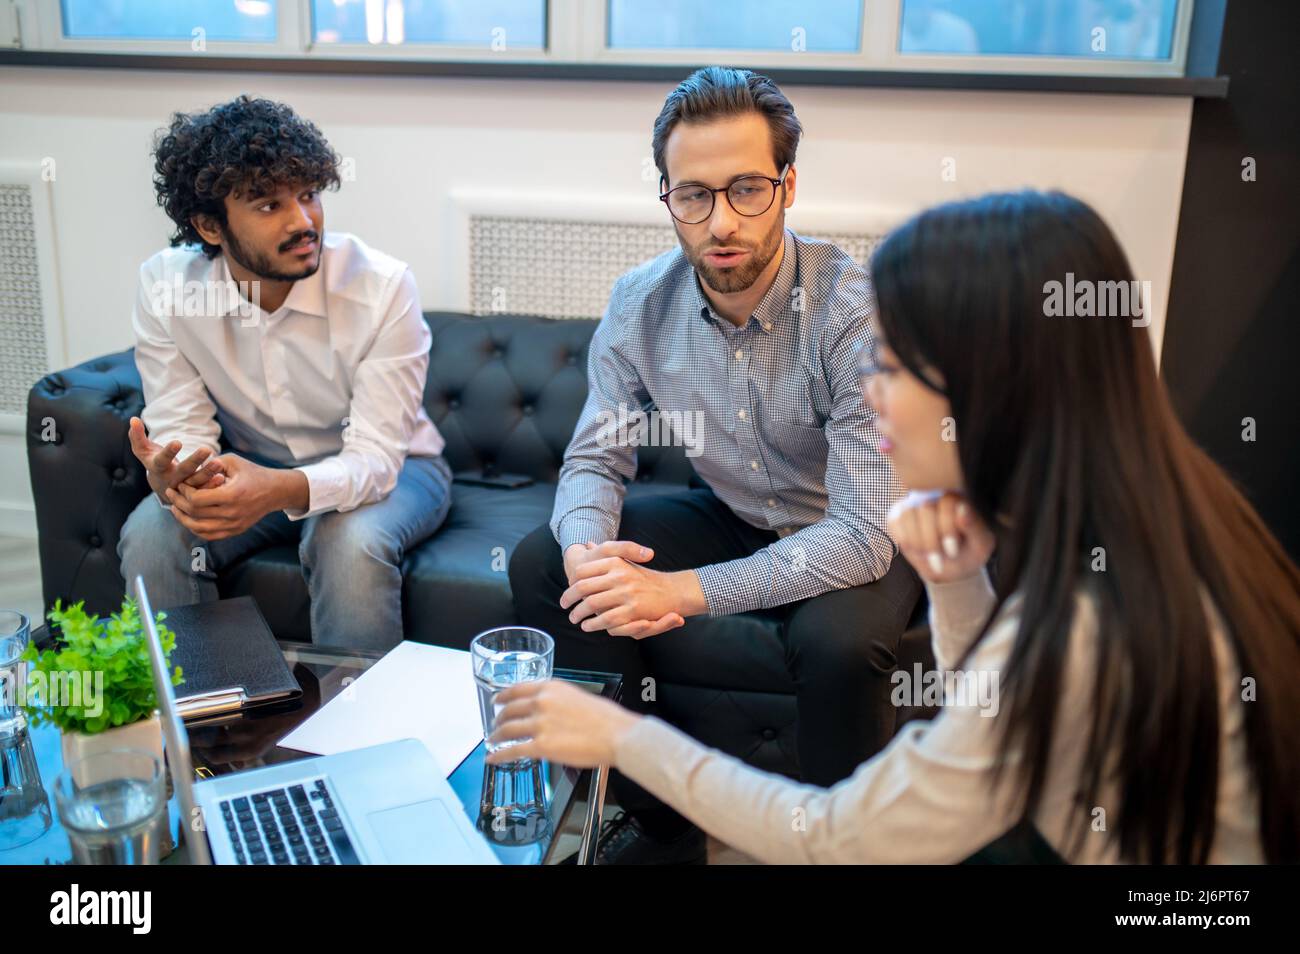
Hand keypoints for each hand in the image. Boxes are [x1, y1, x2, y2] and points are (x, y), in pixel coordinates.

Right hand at [128, 417, 225, 499]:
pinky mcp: (195, 492)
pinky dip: (213, 484)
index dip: (168, 452)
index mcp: (158, 468)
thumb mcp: (143, 450)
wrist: (163, 485)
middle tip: (206, 449)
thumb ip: (137, 436)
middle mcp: (171, 479)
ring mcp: (184, 487)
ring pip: (196, 481)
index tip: (177, 442)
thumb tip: (133, 419)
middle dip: (195, 460)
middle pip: (183, 471)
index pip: (161, 461)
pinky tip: (223, 476)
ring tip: (219, 462)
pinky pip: (204, 490)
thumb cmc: (154, 461)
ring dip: (208, 473)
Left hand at [165, 454, 307, 540]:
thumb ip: (209, 464)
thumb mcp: (232, 461)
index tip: (180, 484)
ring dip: (182, 518)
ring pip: (198, 528)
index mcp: (232, 494)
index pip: (197, 499)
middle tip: (170, 493)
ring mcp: (234, 525)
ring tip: (175, 508)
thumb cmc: (253, 473)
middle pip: (195, 514)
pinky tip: (188, 518)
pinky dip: (195, 528)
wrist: (276, 491)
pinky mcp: (235, 531)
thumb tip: (188, 471)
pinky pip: (209, 535)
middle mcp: (233, 513)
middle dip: (178, 503)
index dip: (184, 492)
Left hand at [485, 679, 640, 767]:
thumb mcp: (579, 696)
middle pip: (510, 709)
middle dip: (499, 718)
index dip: (503, 695)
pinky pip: (513, 750)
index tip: (498, 700)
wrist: (616, 735)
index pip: (518, 689)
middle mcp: (541, 702)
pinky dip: (499, 755)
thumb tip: (549, 711)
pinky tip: (493, 758)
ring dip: (497, 736)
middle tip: (496, 723)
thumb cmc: (606, 719)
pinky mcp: (541, 745)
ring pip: (507, 729)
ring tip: (493, 740)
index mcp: (551, 688)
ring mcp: (539, 724)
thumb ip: (559, 701)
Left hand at [561, 541, 694, 637]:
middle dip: (569, 599)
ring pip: (592, 604)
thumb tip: (589, 545)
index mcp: (615, 561)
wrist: (671, 591)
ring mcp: (626, 592)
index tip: (568, 592)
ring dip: (579, 613)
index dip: (571, 583)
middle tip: (564, 605)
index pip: (583, 572)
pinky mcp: (633, 609)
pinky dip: (593, 623)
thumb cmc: (643, 577)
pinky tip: (588, 625)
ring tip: (574, 618)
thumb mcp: (625, 560)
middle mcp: (619, 575)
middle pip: (583, 588)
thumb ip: (605, 554)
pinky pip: (606, 618)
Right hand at [887, 491, 994, 584]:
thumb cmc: (970, 553)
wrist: (952, 568)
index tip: (952, 551)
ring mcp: (915, 505)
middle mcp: (935, 496)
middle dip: (930, 539)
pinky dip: (903, 538)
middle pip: (925, 507)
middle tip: (938, 560)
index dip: (947, 527)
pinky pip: (894, 521)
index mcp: (958, 499)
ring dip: (917, 541)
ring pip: (907, 513)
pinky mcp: (899, 516)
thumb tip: (963, 510)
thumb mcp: (980, 544)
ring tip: (927, 556)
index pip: (947, 501)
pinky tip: (915, 550)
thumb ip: (974, 526)